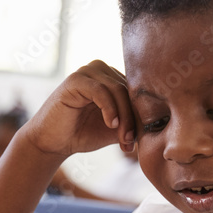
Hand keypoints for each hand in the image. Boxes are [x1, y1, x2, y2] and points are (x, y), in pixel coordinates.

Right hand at [21, 61, 135, 157]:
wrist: (53, 142)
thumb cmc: (82, 134)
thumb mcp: (115, 129)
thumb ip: (133, 121)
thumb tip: (159, 123)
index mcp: (112, 78)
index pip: (136, 92)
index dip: (140, 116)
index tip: (138, 141)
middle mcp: (101, 70)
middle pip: (129, 90)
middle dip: (133, 119)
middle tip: (130, 143)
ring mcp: (88, 72)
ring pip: (118, 90)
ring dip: (124, 117)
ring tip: (123, 139)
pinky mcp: (75, 80)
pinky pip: (101, 91)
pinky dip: (110, 109)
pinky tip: (111, 125)